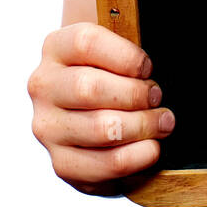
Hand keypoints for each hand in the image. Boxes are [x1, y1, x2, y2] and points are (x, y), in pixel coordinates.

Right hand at [27, 22, 175, 195]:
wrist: (97, 120)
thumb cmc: (114, 76)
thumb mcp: (116, 52)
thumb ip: (128, 48)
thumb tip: (151, 58)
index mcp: (56, 48)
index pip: (86, 43)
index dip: (126, 56)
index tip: (148, 68)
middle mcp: (44, 86)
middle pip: (90, 88)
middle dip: (135, 94)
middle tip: (157, 97)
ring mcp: (48, 127)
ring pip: (101, 128)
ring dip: (142, 125)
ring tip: (162, 121)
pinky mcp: (62, 162)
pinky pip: (106, 163)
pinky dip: (138, 155)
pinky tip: (152, 146)